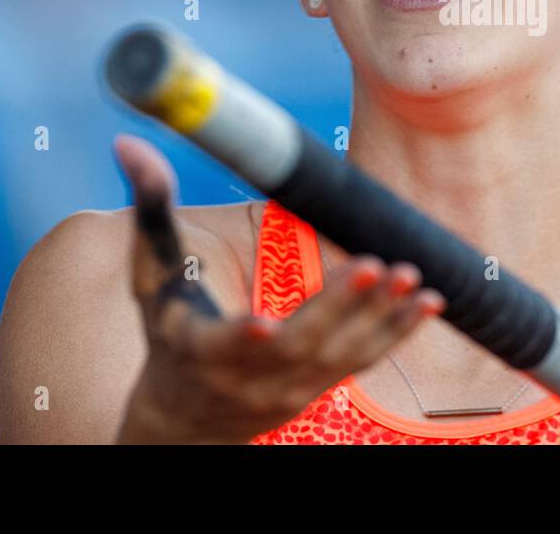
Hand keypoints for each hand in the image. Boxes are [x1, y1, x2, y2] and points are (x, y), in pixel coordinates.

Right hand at [110, 133, 444, 442]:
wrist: (186, 418)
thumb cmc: (166, 331)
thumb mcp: (152, 275)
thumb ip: (150, 209)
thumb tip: (129, 142)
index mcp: (196, 349)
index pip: (218, 346)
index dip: (241, 338)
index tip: (265, 325)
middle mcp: (246, 376)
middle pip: (297, 348)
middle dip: (338, 309)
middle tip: (377, 267)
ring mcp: (287, 388)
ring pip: (339, 356)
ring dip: (381, 318)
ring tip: (414, 279)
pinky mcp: (319, 387)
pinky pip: (362, 361)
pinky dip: (397, 332)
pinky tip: (429, 301)